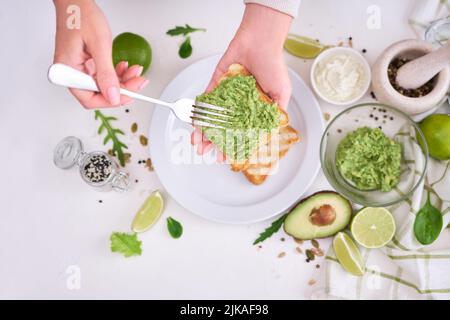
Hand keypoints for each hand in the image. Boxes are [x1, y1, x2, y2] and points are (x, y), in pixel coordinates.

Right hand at [53, 0, 147, 108]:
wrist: (76, 1)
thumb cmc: (81, 15)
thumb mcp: (99, 45)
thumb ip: (106, 73)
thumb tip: (113, 96)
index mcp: (67, 71)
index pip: (89, 99)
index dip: (110, 100)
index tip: (128, 95)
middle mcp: (71, 73)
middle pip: (98, 94)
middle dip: (120, 89)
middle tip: (138, 82)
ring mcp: (79, 69)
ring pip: (104, 85)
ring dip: (122, 81)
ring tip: (135, 72)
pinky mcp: (86, 64)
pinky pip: (103, 76)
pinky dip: (116, 73)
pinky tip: (125, 68)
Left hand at [192, 4, 292, 158]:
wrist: (259, 42)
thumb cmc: (273, 66)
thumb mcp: (281, 94)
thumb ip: (275, 114)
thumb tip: (269, 134)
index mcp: (254, 109)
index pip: (240, 133)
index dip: (233, 146)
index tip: (226, 157)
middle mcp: (238, 105)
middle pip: (223, 128)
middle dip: (213, 142)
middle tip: (205, 153)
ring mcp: (226, 96)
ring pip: (211, 117)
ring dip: (203, 131)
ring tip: (197, 143)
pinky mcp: (216, 84)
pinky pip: (205, 100)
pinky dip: (199, 112)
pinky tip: (195, 124)